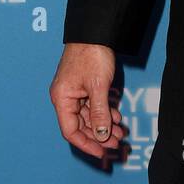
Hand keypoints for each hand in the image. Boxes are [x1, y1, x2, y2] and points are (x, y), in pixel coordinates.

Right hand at [49, 43, 124, 158]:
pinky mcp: (84, 86)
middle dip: (99, 136)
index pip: (70, 131)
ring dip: (104, 125)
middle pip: (80, 125)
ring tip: (121, 132)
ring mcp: (74, 92)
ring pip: (88, 116)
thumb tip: (101, 136)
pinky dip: (104, 112)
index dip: (86, 144)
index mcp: (62, 99)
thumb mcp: (98, 86)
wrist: (94, 31)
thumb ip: (99, 113)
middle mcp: (65, 98)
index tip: (102, 152)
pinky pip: (92, 105)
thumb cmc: (91, 54)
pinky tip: (117, 117)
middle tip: (117, 142)